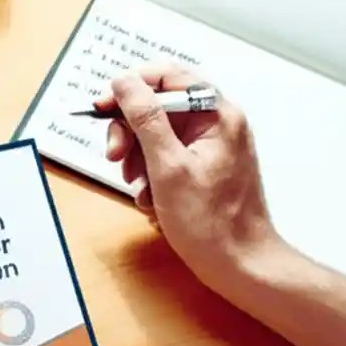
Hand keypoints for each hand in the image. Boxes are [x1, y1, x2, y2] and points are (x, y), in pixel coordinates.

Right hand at [95, 64, 285, 287]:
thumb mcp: (168, 167)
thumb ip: (145, 118)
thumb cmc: (212, 224)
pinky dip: (152, 177)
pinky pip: (167, 159)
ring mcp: (213, 148)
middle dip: (131, 133)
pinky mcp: (205, 169)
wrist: (242, 267)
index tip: (103, 108)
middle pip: (159, 108)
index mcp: (217, 115)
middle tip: (115, 158)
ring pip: (158, 136)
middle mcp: (218, 125)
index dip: (131, 89)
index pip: (168, 78)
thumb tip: (124, 81)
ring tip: (141, 191)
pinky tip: (153, 201)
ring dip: (139, 161)